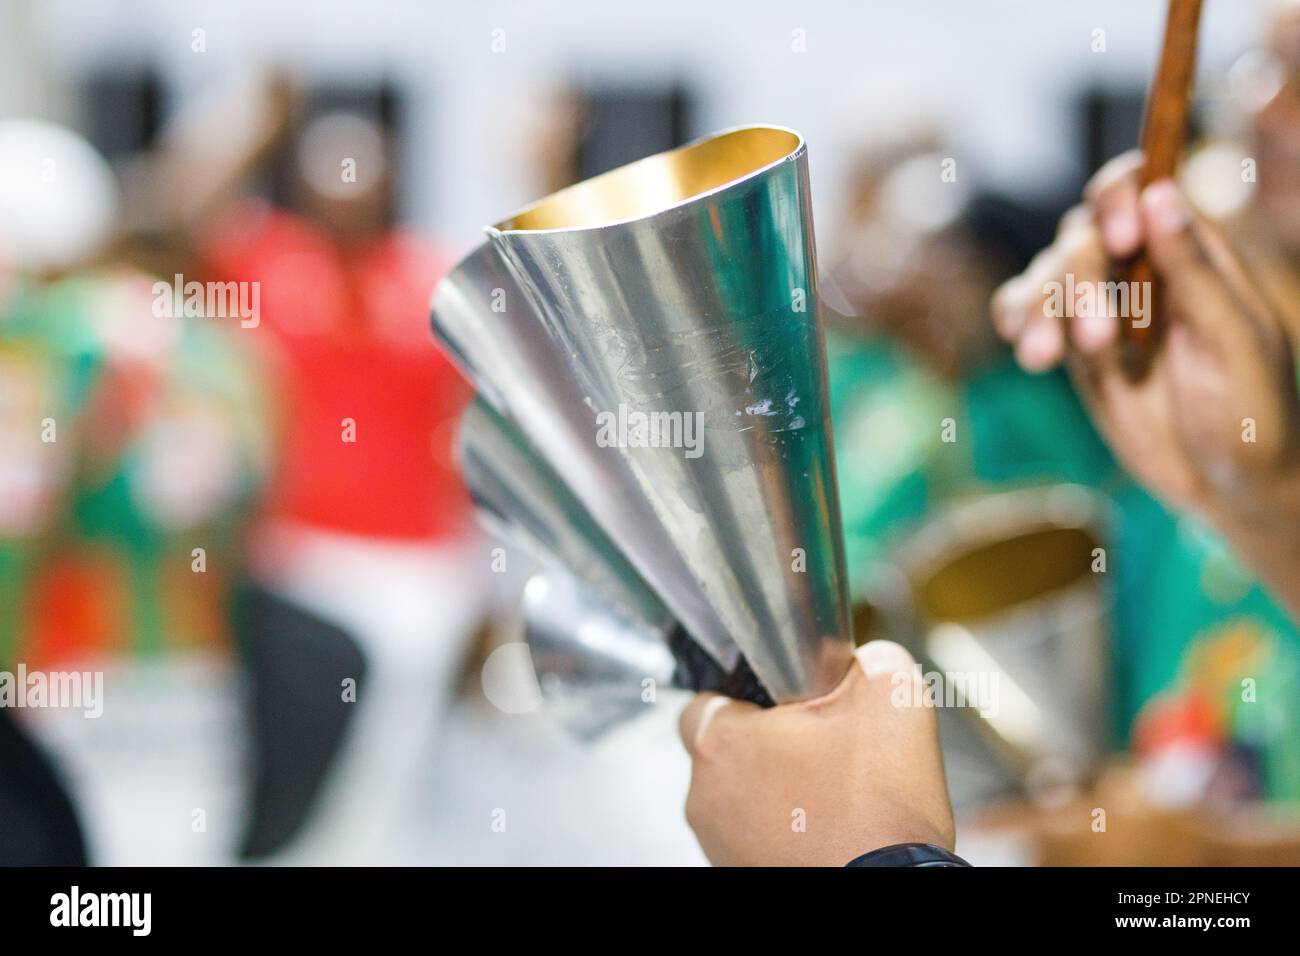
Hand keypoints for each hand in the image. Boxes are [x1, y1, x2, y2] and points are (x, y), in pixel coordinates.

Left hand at [678, 641, 954, 866]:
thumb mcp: (890, 698)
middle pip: (728, 748)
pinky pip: (757, 834)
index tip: (787, 699)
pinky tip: (832, 825)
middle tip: (824, 744)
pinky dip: (787, 827)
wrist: (888, 889)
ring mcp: (719, 843)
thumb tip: (864, 659)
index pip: (706, 696)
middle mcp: (705, 796)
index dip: (750, 690)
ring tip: (835, 790)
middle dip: (771, 741)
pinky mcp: (740, 872)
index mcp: (720, 743)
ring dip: (780, 787)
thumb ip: (869, 659)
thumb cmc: (875, 810)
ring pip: (744, 794)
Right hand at [992, 153, 1299, 616]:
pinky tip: (1025, 348)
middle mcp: (1139, 266)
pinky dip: (1017, 320)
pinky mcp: (1070, 347)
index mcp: (1190, 248)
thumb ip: (1194, 269)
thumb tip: (1161, 192)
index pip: (1140, 186)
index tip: (1123, 240)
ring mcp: (1101, 306)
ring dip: (1041, 308)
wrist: (1225, 485)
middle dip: (1079, 280)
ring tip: (1042, 356)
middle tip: (1097, 341)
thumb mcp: (1232, 338)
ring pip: (1048, 274)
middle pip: (1082, 234)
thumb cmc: (1252, 410)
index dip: (1119, 197)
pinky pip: (1026, 314)